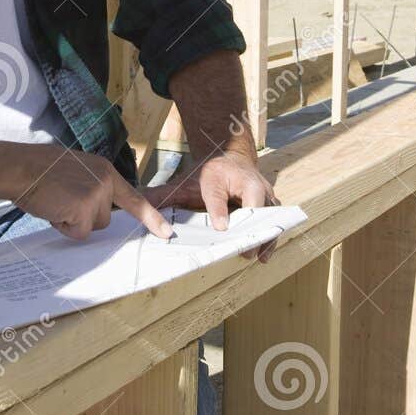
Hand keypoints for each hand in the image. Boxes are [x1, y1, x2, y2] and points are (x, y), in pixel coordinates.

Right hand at [9, 145, 174, 241]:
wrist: (21, 168)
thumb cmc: (39, 171)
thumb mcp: (74, 172)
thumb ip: (91, 186)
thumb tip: (94, 211)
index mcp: (104, 170)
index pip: (133, 199)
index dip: (150, 218)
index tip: (166, 234)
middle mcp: (106, 181)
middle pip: (105, 218)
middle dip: (84, 217)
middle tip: (62, 200)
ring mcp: (97, 194)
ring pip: (92, 227)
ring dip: (73, 222)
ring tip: (56, 202)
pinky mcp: (85, 207)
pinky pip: (79, 232)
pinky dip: (64, 226)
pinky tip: (54, 208)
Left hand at [144, 149, 277, 259]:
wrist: (230, 157)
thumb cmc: (211, 170)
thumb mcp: (191, 180)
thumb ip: (169, 194)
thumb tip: (143, 202)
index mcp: (240, 179)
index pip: (234, 196)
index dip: (225, 212)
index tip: (222, 229)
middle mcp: (258, 188)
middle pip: (260, 212)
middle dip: (254, 231)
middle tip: (246, 252)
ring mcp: (267, 199)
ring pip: (271, 220)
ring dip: (266, 239)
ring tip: (259, 258)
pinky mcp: (269, 208)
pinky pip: (272, 225)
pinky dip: (268, 239)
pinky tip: (262, 256)